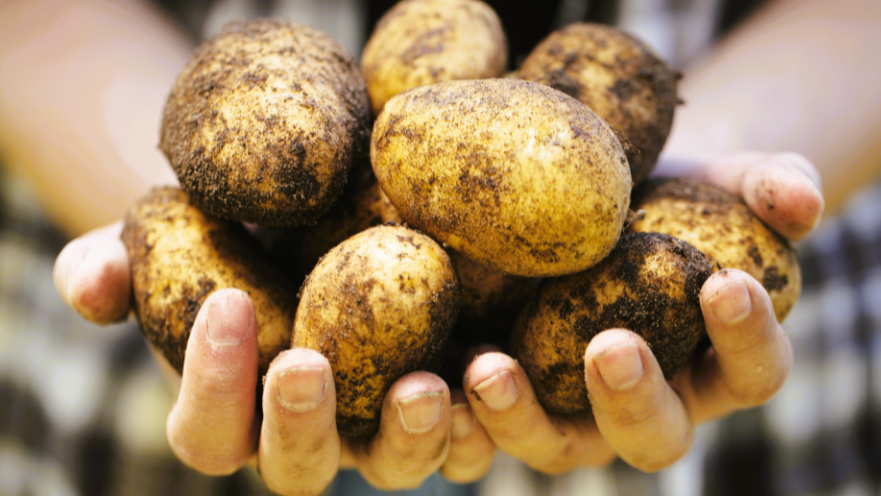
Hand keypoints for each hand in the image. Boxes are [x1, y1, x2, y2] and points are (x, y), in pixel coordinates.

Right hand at [53, 228, 495, 492]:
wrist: (318, 215)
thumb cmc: (233, 232)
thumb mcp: (170, 236)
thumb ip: (118, 263)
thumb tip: (88, 282)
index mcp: (237, 410)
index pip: (207, 430)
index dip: (208, 381)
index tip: (222, 302)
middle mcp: (310, 434)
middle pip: (299, 467)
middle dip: (300, 424)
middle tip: (306, 364)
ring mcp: (380, 427)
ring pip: (394, 468)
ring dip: (409, 437)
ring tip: (424, 385)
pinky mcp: (445, 403)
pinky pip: (465, 437)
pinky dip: (483, 419)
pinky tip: (489, 369)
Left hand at [461, 152, 822, 473]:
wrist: (603, 197)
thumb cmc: (677, 195)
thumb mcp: (727, 180)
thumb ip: (774, 185)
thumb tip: (797, 197)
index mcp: (713, 364)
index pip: (751, 371)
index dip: (747, 336)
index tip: (727, 280)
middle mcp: (646, 403)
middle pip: (652, 435)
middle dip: (633, 398)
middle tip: (612, 345)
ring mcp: (571, 408)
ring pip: (554, 444)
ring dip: (520, 418)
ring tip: (488, 368)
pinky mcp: (507, 391)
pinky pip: (481, 424)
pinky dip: (457, 411)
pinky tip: (430, 372)